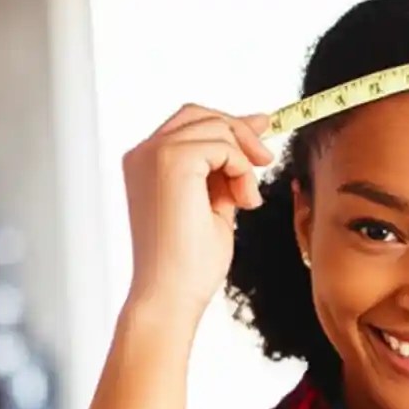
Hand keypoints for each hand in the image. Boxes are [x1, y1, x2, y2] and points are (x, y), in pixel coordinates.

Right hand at [120, 104, 272, 321]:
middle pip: (200, 113)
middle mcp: (143, 153)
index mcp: (146, 164)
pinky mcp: (171, 162)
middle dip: (240, 132)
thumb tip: (254, 132)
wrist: (170, 295)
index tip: (262, 135)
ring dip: (243, 160)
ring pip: (215, 126)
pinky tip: (243, 203)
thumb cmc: (189, 262)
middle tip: (265, 161)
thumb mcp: (215, 205)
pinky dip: (242, 171)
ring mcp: (153, 155)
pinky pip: (223, 145)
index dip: (228, 126)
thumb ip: (226, 170)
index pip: (188, 124)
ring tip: (246, 200)